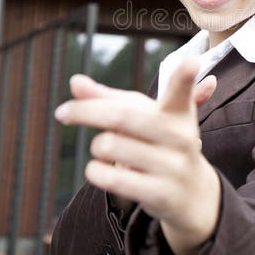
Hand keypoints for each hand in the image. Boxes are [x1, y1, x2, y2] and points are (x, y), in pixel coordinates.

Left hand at [54, 61, 220, 254]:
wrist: (192, 193)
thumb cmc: (160, 144)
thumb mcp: (143, 117)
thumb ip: (109, 99)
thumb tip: (75, 82)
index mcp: (177, 112)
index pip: (182, 91)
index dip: (185, 76)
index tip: (192, 60)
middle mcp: (179, 136)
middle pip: (121, 116)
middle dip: (85, 111)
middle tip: (62, 112)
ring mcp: (172, 166)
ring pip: (109, 145)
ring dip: (96, 147)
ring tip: (107, 151)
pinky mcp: (159, 193)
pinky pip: (109, 178)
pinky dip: (95, 171)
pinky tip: (102, 171)